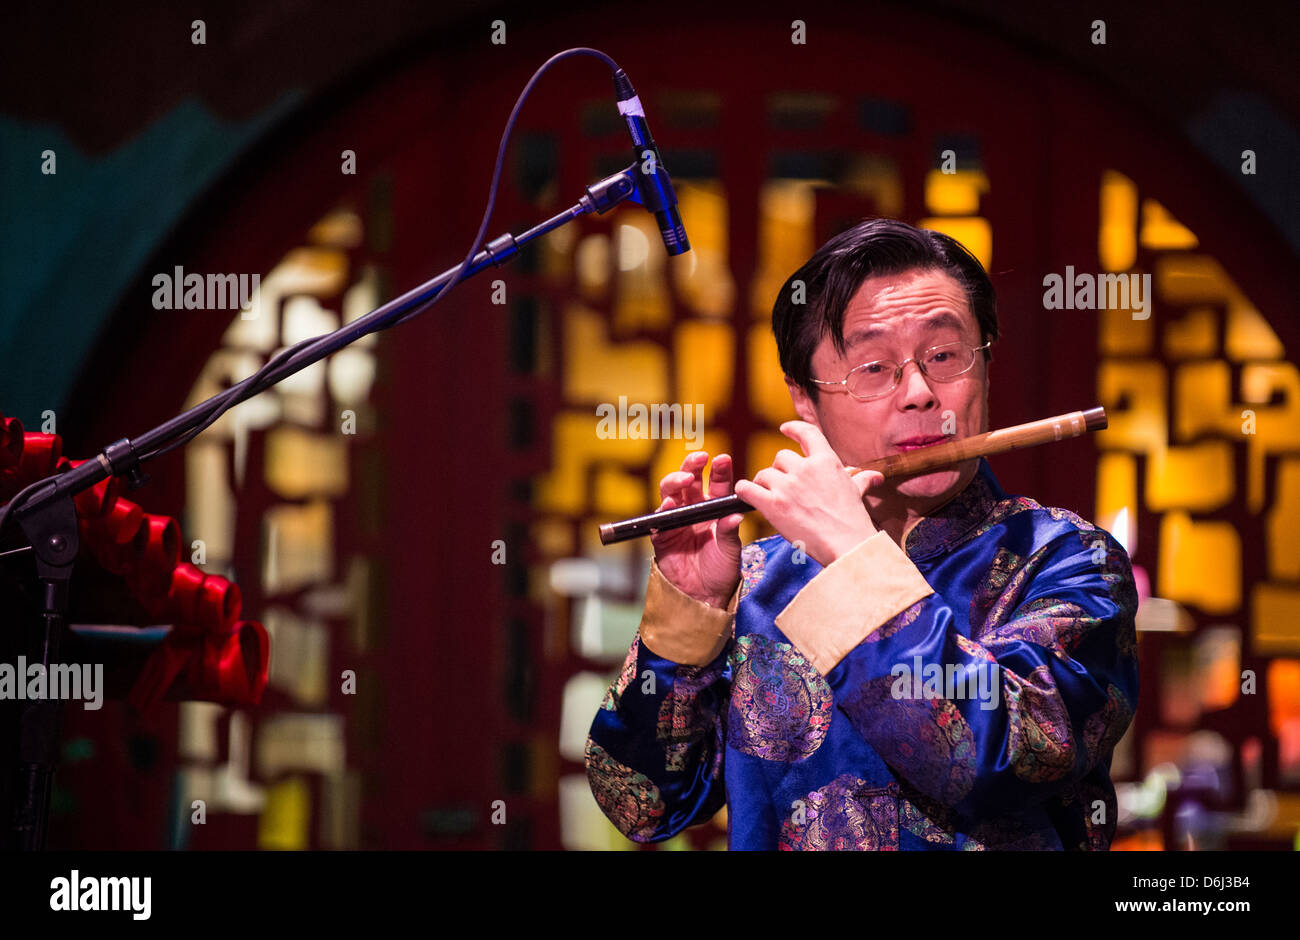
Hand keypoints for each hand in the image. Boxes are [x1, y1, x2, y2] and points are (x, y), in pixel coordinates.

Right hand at [650, 451, 743, 607]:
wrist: (703, 596)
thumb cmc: (721, 571)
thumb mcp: (730, 550)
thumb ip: (729, 532)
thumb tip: (734, 515)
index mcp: (713, 510)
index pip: (716, 484)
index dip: (719, 470)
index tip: (723, 459)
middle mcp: (693, 510)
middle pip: (689, 481)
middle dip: (692, 466)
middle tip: (700, 458)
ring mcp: (676, 521)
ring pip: (670, 493)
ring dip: (675, 482)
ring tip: (685, 479)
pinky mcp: (661, 535)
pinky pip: (659, 518)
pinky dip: (664, 509)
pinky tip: (670, 504)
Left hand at [733, 421, 882, 566]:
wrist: (846, 544)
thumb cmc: (853, 520)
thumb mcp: (857, 492)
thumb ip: (861, 479)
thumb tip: (875, 476)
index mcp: (826, 461)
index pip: (807, 434)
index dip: (793, 428)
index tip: (785, 428)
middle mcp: (805, 469)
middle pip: (780, 458)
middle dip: (779, 471)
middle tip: (783, 487)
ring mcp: (788, 486)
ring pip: (763, 474)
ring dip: (763, 484)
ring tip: (770, 497)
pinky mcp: (773, 504)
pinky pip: (747, 489)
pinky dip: (744, 491)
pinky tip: (748, 496)